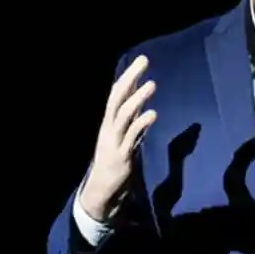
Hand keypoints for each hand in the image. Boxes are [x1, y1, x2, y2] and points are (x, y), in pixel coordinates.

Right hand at [80, 54, 156, 221]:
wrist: (101, 192)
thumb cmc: (114, 163)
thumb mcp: (123, 137)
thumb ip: (132, 119)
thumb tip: (141, 101)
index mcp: (109, 123)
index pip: (117, 94)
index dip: (128, 77)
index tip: (140, 60)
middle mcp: (109, 128)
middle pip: (117, 98)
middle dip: (130, 78)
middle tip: (143, 61)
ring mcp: (114, 141)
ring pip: (123, 115)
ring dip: (137, 98)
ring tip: (152, 84)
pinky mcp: (121, 156)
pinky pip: (131, 137)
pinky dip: (141, 123)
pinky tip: (153, 114)